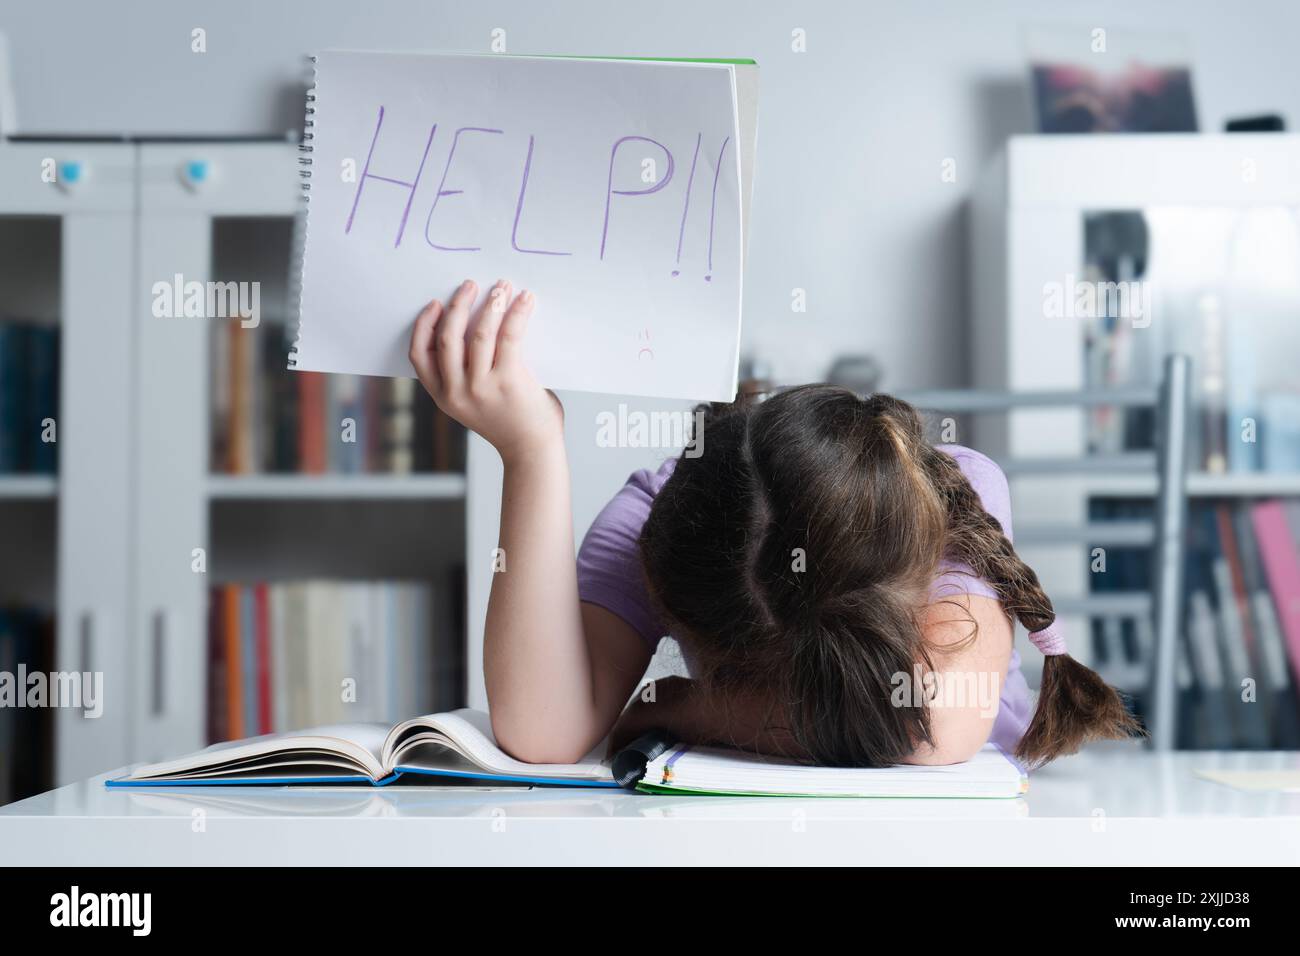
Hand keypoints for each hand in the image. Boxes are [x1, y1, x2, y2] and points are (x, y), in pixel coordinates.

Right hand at [409, 278, 562, 463]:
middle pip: (447, 338)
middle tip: (469, 286)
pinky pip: (509, 336)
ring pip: (479, 333)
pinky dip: (516, 313)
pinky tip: (524, 300)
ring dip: (490, 304)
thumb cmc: (508, 422)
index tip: (436, 304)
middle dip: (458, 306)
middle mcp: (457, 392)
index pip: (419, 355)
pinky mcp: (508, 381)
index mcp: (443, 397)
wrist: (532, 451)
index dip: (424, 325)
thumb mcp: (470, 404)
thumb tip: (473, 326)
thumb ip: (463, 375)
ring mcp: (481, 387)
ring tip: (501, 287)